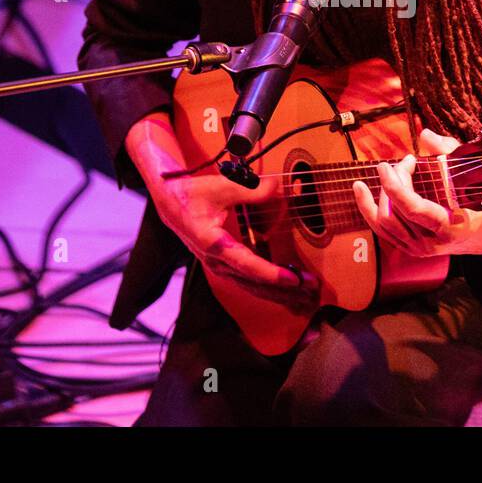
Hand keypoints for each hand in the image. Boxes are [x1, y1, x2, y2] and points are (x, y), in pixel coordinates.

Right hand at [127, 113, 317, 306]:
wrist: (169, 202)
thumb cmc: (191, 195)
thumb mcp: (221, 187)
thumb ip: (251, 190)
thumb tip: (278, 187)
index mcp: (214, 244)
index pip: (248, 265)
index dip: (272, 274)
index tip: (294, 279)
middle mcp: (216, 261)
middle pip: (254, 283)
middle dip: (285, 290)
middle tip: (311, 289)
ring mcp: (219, 266)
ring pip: (253, 287)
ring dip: (280, 293)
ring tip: (305, 295)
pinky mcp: (223, 265)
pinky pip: (249, 281)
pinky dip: (269, 287)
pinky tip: (287, 289)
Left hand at [351, 105, 481, 257]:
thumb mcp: (474, 174)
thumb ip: (448, 152)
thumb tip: (425, 136)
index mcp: (451, 227)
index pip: (413, 209)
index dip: (395, 186)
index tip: (386, 166)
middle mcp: (432, 243)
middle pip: (394, 212)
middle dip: (392, 182)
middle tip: (406, 162)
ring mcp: (419, 250)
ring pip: (383, 223)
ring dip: (380, 194)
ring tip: (388, 172)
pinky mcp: (409, 248)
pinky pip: (382, 230)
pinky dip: (370, 209)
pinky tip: (363, 191)